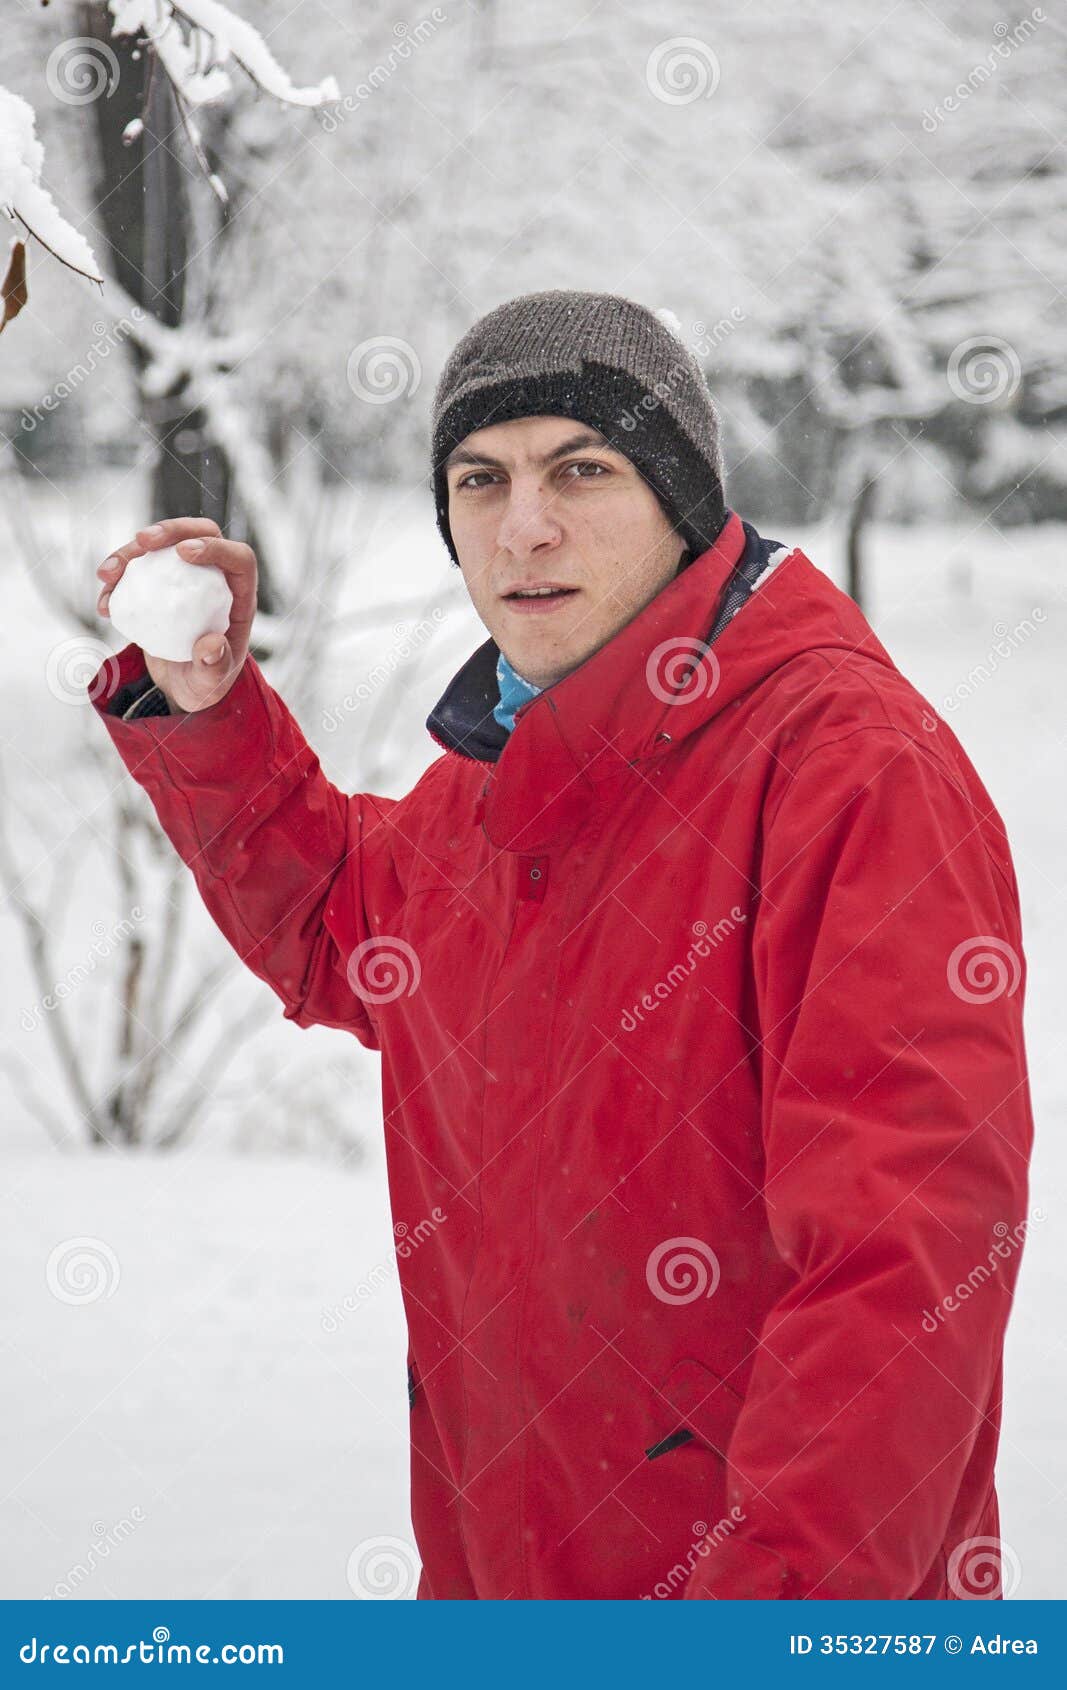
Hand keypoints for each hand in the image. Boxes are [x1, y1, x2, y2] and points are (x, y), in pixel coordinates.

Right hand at [96, 518, 257, 714]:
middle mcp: (215, 579)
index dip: (215, 547)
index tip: (183, 552)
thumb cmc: (203, 684)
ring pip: (163, 546)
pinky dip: (116, 580)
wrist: (181, 687)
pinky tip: (104, 603)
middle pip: (201, 534)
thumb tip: (211, 645)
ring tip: (106, 574)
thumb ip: (213, 668)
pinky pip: (137, 569)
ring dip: (131, 552)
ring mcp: (186, 577)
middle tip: (141, 541)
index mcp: (239, 597)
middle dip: (171, 530)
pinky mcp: (159, 584)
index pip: (239, 558)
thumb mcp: (210, 684)